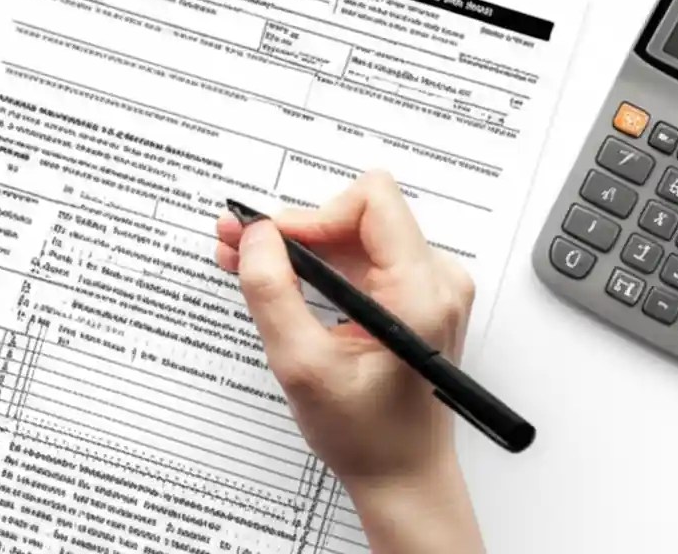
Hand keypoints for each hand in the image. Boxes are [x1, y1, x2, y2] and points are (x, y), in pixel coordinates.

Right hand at [216, 171, 482, 552]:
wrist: (402, 477)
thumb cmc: (367, 436)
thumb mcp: (302, 365)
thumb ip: (273, 293)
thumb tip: (255, 237)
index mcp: (421, 293)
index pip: (372, 202)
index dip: (311, 214)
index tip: (270, 241)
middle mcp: (437, 281)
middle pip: (359, 215)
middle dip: (295, 231)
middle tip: (240, 245)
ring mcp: (430, 288)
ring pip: (356, 235)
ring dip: (303, 248)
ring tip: (252, 264)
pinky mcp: (417, 298)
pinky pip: (363, 259)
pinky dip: (321, 267)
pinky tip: (284, 281)